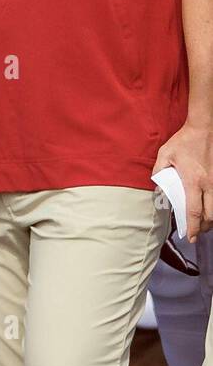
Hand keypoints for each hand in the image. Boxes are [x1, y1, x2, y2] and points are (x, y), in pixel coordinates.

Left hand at [152, 121, 212, 239]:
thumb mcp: (164, 155)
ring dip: (210, 219)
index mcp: (193, 180)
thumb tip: (158, 189)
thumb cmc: (183, 142)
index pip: (194, 210)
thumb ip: (159, 173)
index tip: (189, 237)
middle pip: (210, 215)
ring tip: (201, 224)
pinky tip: (208, 209)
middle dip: (203, 227)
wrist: (204, 129)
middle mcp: (209, 184)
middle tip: (195, 233)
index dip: (192, 226)